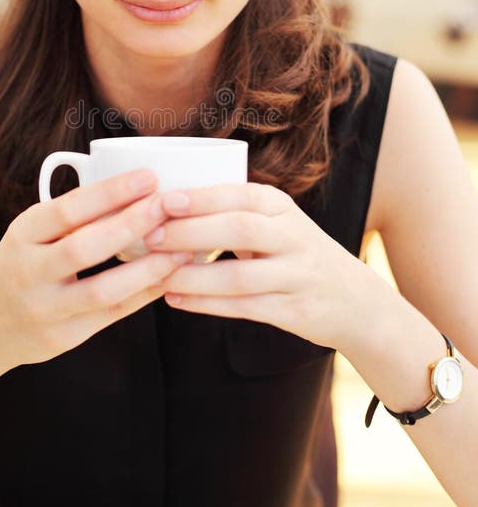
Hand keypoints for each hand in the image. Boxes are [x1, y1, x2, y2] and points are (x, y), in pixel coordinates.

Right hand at [0, 170, 192, 371]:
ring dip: (147, 268)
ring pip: (102, 289)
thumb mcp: (30, 234)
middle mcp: (29, 271)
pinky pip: (111, 314)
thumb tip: (137, 188)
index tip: (149, 177)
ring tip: (183, 248)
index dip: (111, 192)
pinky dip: (143, 294)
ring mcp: (45, 308)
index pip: (68, 208)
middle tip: (171, 204)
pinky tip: (170, 277)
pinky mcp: (62, 337)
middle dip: (132, 223)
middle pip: (85, 247)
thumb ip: (71, 217)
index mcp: (23, 235)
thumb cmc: (19, 266)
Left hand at [144, 182, 367, 350]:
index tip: (163, 200)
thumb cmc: (296, 253)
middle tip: (151, 236)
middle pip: (240, 230)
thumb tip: (165, 204)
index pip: (240, 196)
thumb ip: (234, 211)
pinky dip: (206, 304)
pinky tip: (175, 300)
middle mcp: (293, 237)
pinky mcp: (294, 310)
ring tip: (157, 275)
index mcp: (282, 207)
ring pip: (239, 276)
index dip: (201, 198)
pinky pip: (244, 308)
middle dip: (191, 232)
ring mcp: (296, 276)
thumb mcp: (277, 221)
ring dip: (194, 276)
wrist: (355, 301)